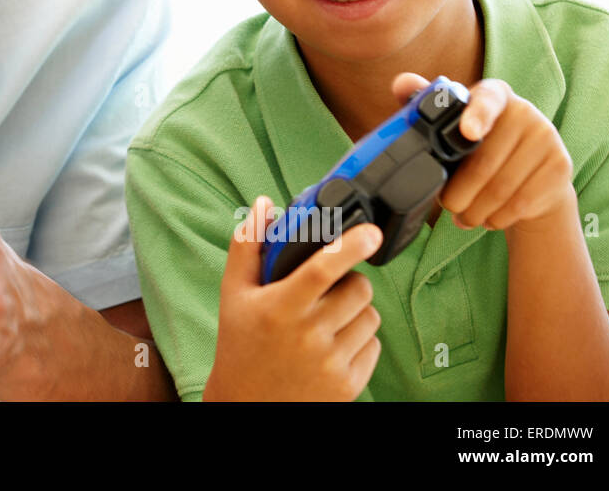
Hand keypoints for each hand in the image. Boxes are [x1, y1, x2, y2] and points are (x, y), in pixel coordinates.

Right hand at [203, 195, 383, 400]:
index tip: (371, 233)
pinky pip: (373, 346)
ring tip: (329, 317)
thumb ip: (248, 245)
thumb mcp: (234, 293)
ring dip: (356, 311)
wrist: (247, 404)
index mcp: (279, 307)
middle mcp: (308, 335)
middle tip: (331, 287)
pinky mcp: (349, 384)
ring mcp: (331, 362)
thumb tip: (265, 204)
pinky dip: (359, 339)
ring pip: (370, 317)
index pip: (322, 269)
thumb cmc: (240, 343)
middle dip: (350, 281)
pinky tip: (333, 343)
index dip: (350, 246)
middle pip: (359, 289)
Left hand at [391, 73, 576, 234]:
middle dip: (459, 192)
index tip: (467, 133)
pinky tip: (487, 218)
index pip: (487, 99)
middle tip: (447, 205)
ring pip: (501, 189)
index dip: (477, 115)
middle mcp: (526, 112)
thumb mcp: (453, 125)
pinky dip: (497, 218)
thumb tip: (400, 84)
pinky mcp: (561, 168)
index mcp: (495, 94)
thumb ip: (426, 104)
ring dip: (475, 211)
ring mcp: (548, 138)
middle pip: (485, 162)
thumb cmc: (480, 146)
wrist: (533, 174)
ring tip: (463, 215)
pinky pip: (521, 204)